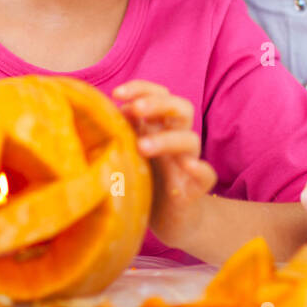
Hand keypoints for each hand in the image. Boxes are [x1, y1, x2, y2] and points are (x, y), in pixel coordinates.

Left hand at [113, 80, 216, 250]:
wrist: (169, 218)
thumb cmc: (145, 180)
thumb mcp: (129, 152)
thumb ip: (120, 131)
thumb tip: (99, 112)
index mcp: (159, 126)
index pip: (159, 94)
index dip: (141, 88)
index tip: (116, 93)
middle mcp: (176, 139)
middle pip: (181, 108)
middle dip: (158, 103)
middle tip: (135, 109)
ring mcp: (188, 162)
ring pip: (191, 139)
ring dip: (168, 138)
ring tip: (142, 146)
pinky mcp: (196, 189)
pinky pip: (207, 175)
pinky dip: (200, 168)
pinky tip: (190, 166)